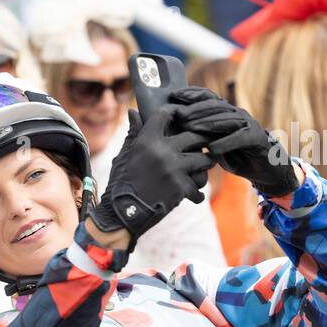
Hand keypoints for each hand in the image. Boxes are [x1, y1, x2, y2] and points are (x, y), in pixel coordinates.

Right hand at [87, 105, 213, 247]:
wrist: (122, 214)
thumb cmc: (121, 183)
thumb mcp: (125, 155)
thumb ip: (134, 133)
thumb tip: (133, 112)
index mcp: (147, 141)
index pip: (165, 115)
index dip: (175, 112)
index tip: (180, 115)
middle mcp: (163, 152)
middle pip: (195, 136)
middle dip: (201, 140)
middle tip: (202, 143)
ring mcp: (174, 170)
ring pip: (205, 159)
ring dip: (204, 164)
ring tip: (201, 167)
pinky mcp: (181, 188)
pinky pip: (199, 186)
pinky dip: (197, 192)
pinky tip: (193, 195)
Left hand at [168, 87, 298, 196]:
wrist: (264, 168)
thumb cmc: (235, 154)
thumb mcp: (213, 142)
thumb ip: (199, 134)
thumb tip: (172, 130)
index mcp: (225, 113)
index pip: (208, 98)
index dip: (191, 94)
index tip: (173, 95)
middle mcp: (236, 114)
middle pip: (215, 106)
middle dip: (195, 109)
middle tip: (178, 115)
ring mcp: (248, 124)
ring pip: (226, 119)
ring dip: (207, 123)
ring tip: (190, 128)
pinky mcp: (256, 138)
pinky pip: (240, 138)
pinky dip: (226, 143)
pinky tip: (212, 149)